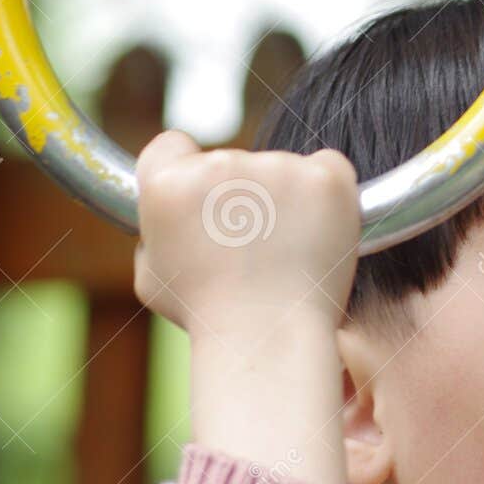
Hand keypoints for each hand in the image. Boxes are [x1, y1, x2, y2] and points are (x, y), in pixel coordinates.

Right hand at [132, 129, 360, 338]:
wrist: (271, 336)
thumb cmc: (210, 317)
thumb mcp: (154, 278)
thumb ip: (157, 236)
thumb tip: (166, 221)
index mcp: (168, 184)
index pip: (172, 147)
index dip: (185, 172)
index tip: (206, 200)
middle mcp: (220, 165)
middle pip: (232, 161)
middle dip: (241, 195)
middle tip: (254, 246)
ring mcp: (278, 167)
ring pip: (282, 168)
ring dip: (286, 198)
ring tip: (288, 252)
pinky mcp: (325, 179)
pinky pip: (329, 168)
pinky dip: (328, 192)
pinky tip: (321, 228)